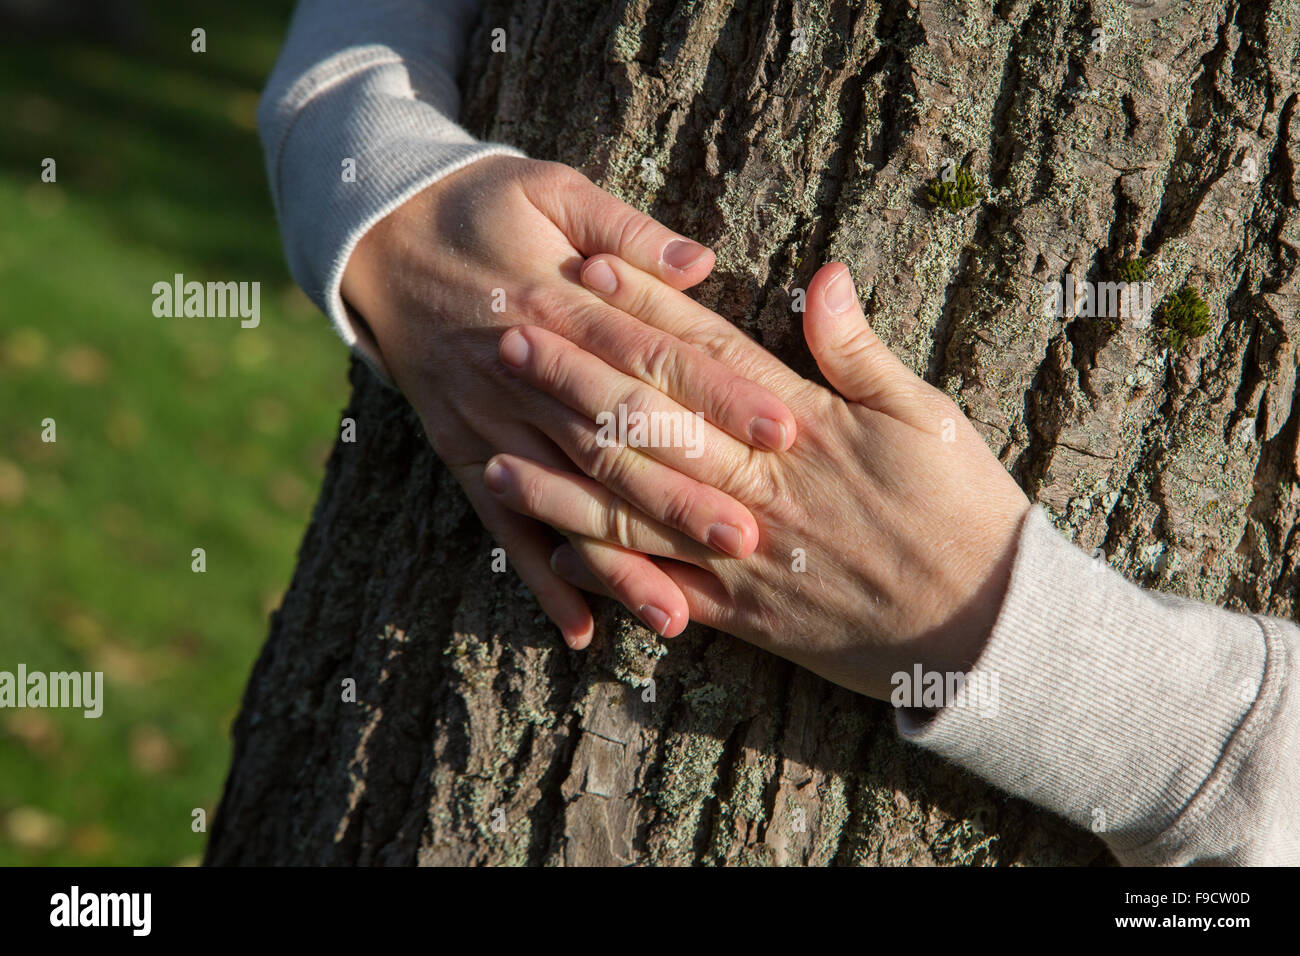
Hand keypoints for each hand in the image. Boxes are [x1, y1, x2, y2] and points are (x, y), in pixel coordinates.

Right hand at [340, 156, 797, 647]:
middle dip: (683, 493)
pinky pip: (503, 527)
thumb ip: (627, 231)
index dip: (721, 395)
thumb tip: (702, 262)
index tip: (784, 430)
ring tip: (676, 613)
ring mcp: (492, 424)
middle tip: (748, 538)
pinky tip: (579, 629)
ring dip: (619, 559)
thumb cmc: (482, 208)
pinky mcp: (464, 455)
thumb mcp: (552, 190)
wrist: (381, 238)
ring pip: (567, 501)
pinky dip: (539, 578)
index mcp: (561, 308)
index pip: (657, 357)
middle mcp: (529, 378)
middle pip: (617, 443)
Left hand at [482, 256, 1030, 699]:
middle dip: (574, 378)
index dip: (647, 310)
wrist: (983, 629)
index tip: (590, 270)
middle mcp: (758, 490)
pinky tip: (550, 551)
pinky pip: (659, 593)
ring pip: (634, 515)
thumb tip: (821, 275)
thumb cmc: (962, 511)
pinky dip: (604, 575)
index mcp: (803, 430)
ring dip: (559, 483)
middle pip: (650, 424)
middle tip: (508, 337)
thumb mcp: (930, 417)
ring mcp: (742, 557)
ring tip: (492, 453)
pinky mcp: (743, 616)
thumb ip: (861, 351)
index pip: (707, 358)